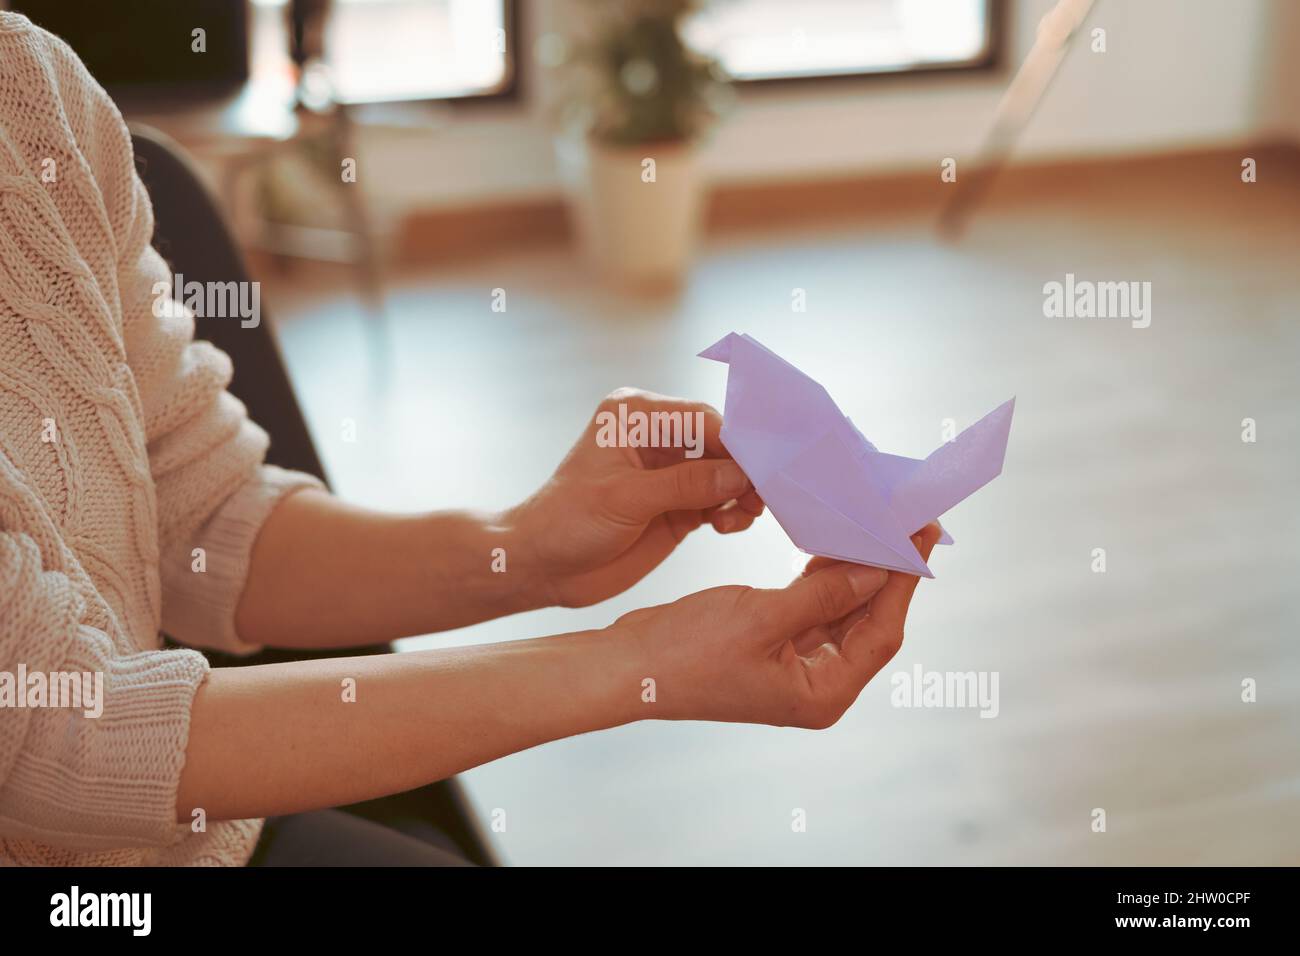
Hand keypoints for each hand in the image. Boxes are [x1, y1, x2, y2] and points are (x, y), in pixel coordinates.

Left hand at [503, 389, 764, 608]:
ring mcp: (669, 474)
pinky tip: (727, 526)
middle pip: (721, 445)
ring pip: (725, 475)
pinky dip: (732, 513)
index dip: (737, 442)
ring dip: (742, 494)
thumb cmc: (567, 521)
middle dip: (746, 470)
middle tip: (766, 496)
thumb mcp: (626, 499)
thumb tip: (740, 474)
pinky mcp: (677, 507)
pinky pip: (719, 502)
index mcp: (637, 416)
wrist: (543, 567)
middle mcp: (656, 438)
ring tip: (743, 516)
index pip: (702, 419)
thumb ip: (685, 484)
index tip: (764, 467)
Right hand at [612, 524, 942, 727]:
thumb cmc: (687, 653)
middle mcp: (815, 683)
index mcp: (821, 693)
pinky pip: (814, 606)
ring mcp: (794, 664)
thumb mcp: (761, 618)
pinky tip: (834, 543)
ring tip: (876, 523)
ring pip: (843, 610)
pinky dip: (825, 575)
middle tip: (908, 522)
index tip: (920, 537)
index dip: (903, 582)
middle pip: (868, 621)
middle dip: (886, 572)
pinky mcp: (774, 644)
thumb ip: (823, 593)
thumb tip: (877, 569)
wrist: (629, 665)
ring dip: (856, 569)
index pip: (881, 632)